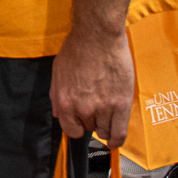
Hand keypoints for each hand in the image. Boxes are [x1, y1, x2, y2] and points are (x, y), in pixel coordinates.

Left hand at [51, 26, 134, 145]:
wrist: (98, 37)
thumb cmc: (77, 50)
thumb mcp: (58, 72)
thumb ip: (56, 95)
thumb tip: (58, 114)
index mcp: (64, 102)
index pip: (70, 130)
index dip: (77, 127)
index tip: (82, 124)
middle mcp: (82, 109)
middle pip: (89, 128)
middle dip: (91, 119)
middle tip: (96, 105)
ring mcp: (102, 108)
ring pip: (104, 130)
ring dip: (105, 124)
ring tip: (107, 112)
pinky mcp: (120, 104)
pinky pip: (120, 133)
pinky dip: (117, 139)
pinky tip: (115, 140)